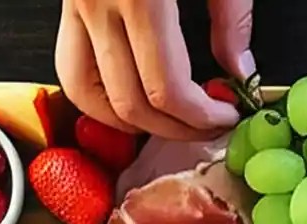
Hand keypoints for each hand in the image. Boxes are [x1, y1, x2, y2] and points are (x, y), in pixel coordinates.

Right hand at [55, 0, 254, 138]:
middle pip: (128, 104)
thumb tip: (240, 72)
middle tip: (206, 127)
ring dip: (126, 122)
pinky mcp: (66, 4)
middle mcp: (96, 3)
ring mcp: (73, 6)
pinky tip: (130, 93)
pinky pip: (70, 67)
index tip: (226, 116)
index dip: (201, 116)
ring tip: (166, 120)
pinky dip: (98, 94)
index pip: (167, 89)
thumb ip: (232, 18)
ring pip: (85, 96)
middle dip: (173, 129)